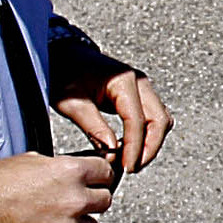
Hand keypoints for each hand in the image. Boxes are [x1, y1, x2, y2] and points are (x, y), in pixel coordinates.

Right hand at [0, 153, 113, 222]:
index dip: (98, 175)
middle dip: (91, 199)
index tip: (95, 180)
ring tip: (56, 218)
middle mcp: (75, 200)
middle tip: (74, 200)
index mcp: (71, 172)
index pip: (105, 171)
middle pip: (104, 200)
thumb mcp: (29, 161)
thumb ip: (59, 167)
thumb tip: (73, 171)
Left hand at [52, 56, 172, 173]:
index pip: (138, 120)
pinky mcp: (137, 94)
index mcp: (123, 80)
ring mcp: (141, 87)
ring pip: (160, 119)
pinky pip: (152, 116)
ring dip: (151, 142)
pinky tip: (130, 146)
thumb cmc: (63, 72)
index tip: (127, 167)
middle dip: (149, 148)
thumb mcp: (71, 102)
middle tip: (133, 168)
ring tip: (132, 160)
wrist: (62, 55)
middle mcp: (138, 82)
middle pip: (159, 120)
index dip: (135, 147)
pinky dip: (146, 134)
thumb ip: (93, 127)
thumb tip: (112, 152)